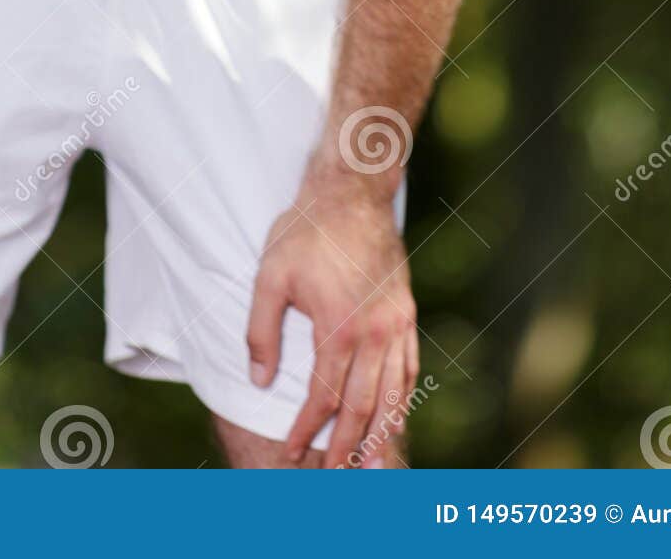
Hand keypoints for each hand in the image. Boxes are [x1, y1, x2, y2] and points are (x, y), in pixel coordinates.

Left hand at [246, 179, 418, 467]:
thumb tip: (261, 382)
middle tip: (335, 478)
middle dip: (347, 447)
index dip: (305, 430)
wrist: (352, 193)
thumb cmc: (305, 231)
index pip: (322, 397)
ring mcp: (396, 323)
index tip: (292, 453)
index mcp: (338, 328)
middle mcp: (374, 333)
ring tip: (374, 467)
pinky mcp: (407, 312)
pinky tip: (396, 416)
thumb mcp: (269, 276)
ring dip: (382, 434)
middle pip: (362, 406)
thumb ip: (262, 333)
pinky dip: (403, 398)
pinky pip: (409, 366)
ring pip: (392, 393)